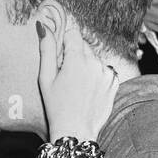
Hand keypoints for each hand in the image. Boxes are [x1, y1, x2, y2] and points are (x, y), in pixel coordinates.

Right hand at [36, 20, 117, 143]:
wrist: (76, 131)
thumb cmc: (56, 107)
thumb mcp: (46, 78)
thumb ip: (47, 50)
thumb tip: (44, 26)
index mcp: (76, 59)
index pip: (73, 33)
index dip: (64, 41)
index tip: (60, 54)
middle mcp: (95, 63)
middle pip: (84, 46)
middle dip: (74, 54)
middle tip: (66, 75)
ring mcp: (107, 73)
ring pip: (94, 58)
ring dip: (86, 65)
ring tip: (77, 85)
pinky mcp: (114, 82)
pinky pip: (104, 70)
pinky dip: (96, 75)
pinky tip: (88, 89)